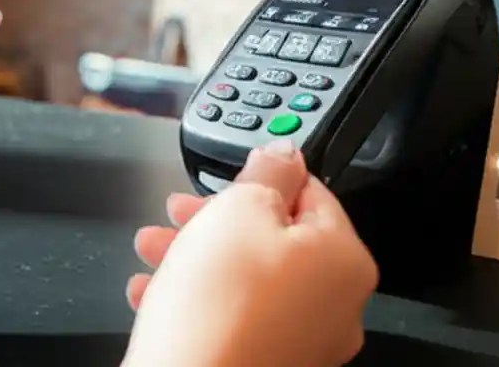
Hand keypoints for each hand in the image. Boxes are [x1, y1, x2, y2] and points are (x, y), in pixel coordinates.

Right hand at [124, 141, 377, 366]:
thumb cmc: (217, 308)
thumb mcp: (239, 210)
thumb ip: (267, 172)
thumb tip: (285, 152)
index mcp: (345, 259)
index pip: (310, 193)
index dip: (258, 179)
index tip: (223, 179)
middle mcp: (337, 306)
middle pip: (274, 238)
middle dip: (215, 220)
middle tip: (177, 213)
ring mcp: (305, 342)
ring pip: (249, 279)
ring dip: (198, 257)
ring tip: (153, 250)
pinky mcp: (269, 363)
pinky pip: (236, 318)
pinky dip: (199, 299)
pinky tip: (156, 293)